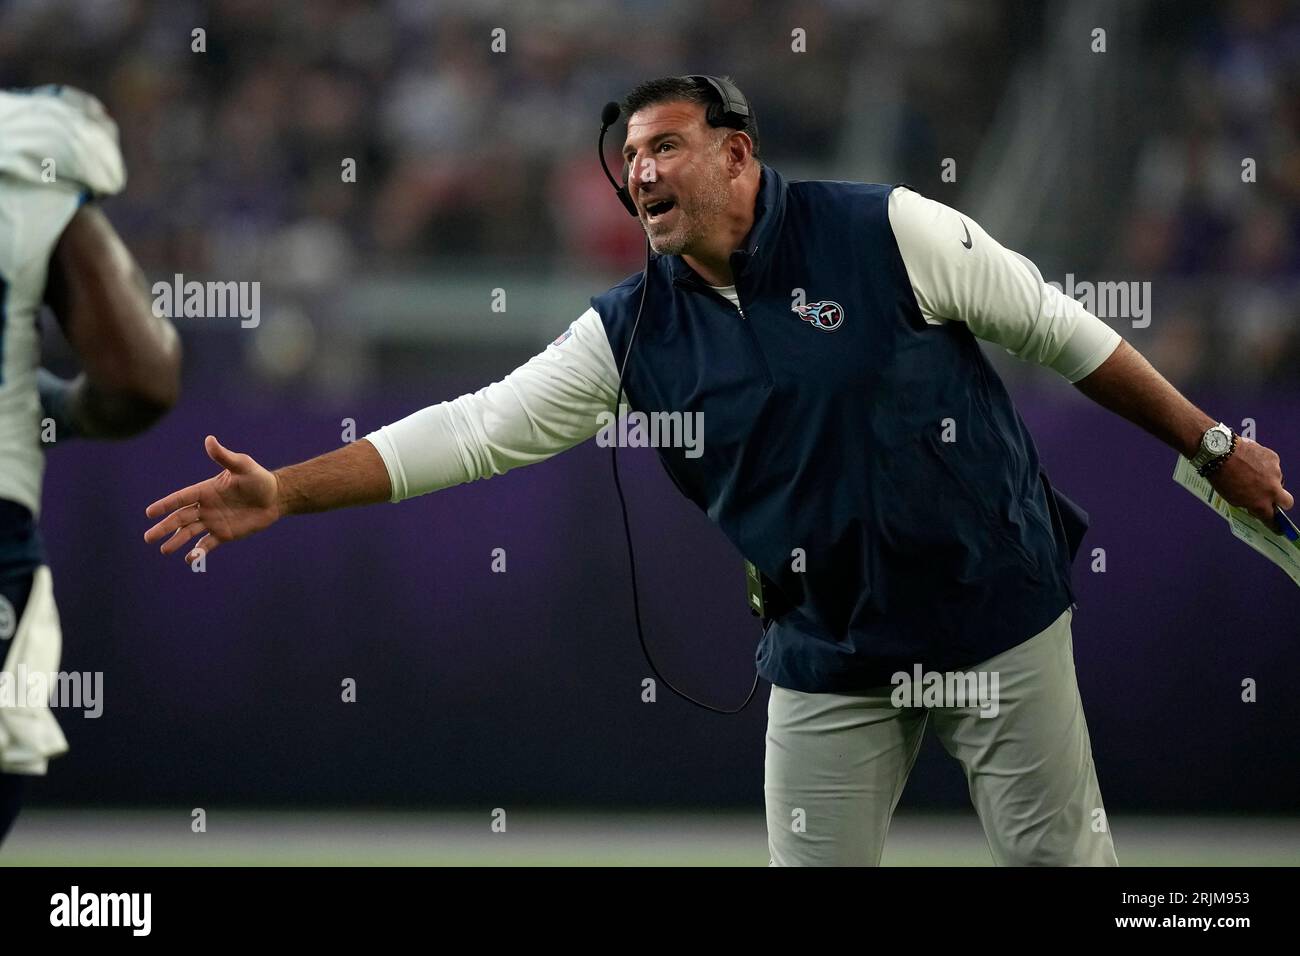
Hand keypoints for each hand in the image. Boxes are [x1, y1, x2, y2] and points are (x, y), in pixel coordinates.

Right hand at [144, 435, 280, 564]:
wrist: (275, 497)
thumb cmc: (258, 478)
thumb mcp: (242, 465)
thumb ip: (224, 456)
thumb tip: (209, 439)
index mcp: (205, 490)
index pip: (181, 498)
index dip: (165, 505)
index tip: (149, 512)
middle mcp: (205, 507)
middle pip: (180, 518)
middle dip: (164, 527)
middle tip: (148, 537)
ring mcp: (213, 521)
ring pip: (189, 532)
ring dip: (176, 541)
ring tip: (164, 550)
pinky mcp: (223, 534)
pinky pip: (207, 544)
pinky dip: (198, 551)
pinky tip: (189, 558)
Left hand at [1207, 435, 1293, 531]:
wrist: (1220, 453)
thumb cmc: (1221, 478)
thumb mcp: (1232, 498)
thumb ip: (1248, 503)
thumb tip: (1254, 504)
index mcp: (1259, 504)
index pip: (1271, 519)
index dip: (1274, 524)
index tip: (1277, 527)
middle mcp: (1271, 490)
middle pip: (1287, 502)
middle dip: (1281, 502)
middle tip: (1271, 499)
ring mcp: (1275, 474)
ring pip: (1277, 480)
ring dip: (1268, 479)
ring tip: (1250, 472)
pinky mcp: (1274, 459)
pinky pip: (1272, 466)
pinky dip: (1264, 465)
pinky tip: (1250, 461)